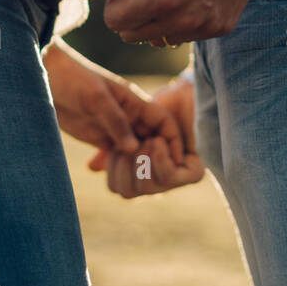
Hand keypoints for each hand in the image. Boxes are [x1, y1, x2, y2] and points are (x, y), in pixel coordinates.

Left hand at [44, 39, 185, 162]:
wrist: (47, 77)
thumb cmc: (74, 78)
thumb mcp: (96, 97)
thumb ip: (116, 122)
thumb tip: (134, 149)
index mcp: (135, 103)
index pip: (164, 123)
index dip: (173, 141)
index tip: (176, 161)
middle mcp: (129, 117)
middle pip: (153, 141)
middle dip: (155, 158)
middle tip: (147, 173)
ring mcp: (115, 128)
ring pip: (135, 152)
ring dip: (135, 165)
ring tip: (129, 175)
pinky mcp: (100, 137)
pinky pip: (116, 156)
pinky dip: (117, 167)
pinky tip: (113, 175)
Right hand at [92, 76, 202, 197]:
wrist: (185, 94)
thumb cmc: (157, 107)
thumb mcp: (127, 125)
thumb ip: (111, 145)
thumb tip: (92, 168)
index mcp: (139, 172)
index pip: (117, 187)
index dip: (113, 168)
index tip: (116, 145)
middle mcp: (158, 180)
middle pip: (128, 192)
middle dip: (124, 164)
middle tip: (133, 142)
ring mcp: (177, 179)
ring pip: (146, 187)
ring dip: (142, 159)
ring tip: (149, 139)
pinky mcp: (194, 174)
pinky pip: (166, 178)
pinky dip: (159, 158)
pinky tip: (158, 141)